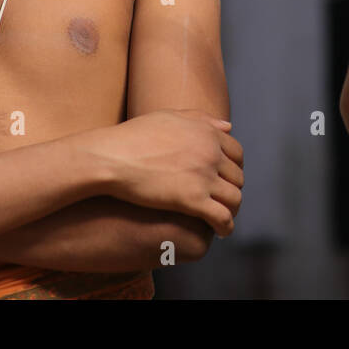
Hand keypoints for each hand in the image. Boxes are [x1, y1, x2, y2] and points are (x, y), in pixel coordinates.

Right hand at [84, 109, 243, 237]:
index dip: (234, 168)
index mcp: (207, 133)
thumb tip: (229, 126)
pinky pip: (222, 218)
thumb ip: (201, 119)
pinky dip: (225, 226)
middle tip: (221, 199)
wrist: (112, 157)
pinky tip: (220, 231)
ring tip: (222, 217)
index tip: (225, 178)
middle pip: (237, 177)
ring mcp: (203, 177)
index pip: (237, 154)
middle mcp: (211, 153)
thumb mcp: (169, 117)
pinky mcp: (192, 200)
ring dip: (231, 209)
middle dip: (232, 189)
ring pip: (234, 198)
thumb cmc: (133, 137)